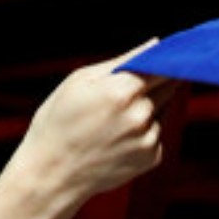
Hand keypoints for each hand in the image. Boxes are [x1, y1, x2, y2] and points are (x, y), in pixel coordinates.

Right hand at [2, 49, 181, 214]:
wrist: (52, 173)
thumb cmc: (58, 121)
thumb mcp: (80, 81)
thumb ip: (122, 61)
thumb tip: (155, 44)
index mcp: (122, 91)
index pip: (161, 65)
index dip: (164, 59)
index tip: (166, 54)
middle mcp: (141, 115)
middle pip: (166, 86)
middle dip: (152, 83)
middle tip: (122, 94)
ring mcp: (149, 139)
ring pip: (160, 110)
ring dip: (146, 108)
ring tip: (111, 121)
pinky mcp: (153, 158)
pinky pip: (156, 133)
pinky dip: (143, 131)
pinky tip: (116, 139)